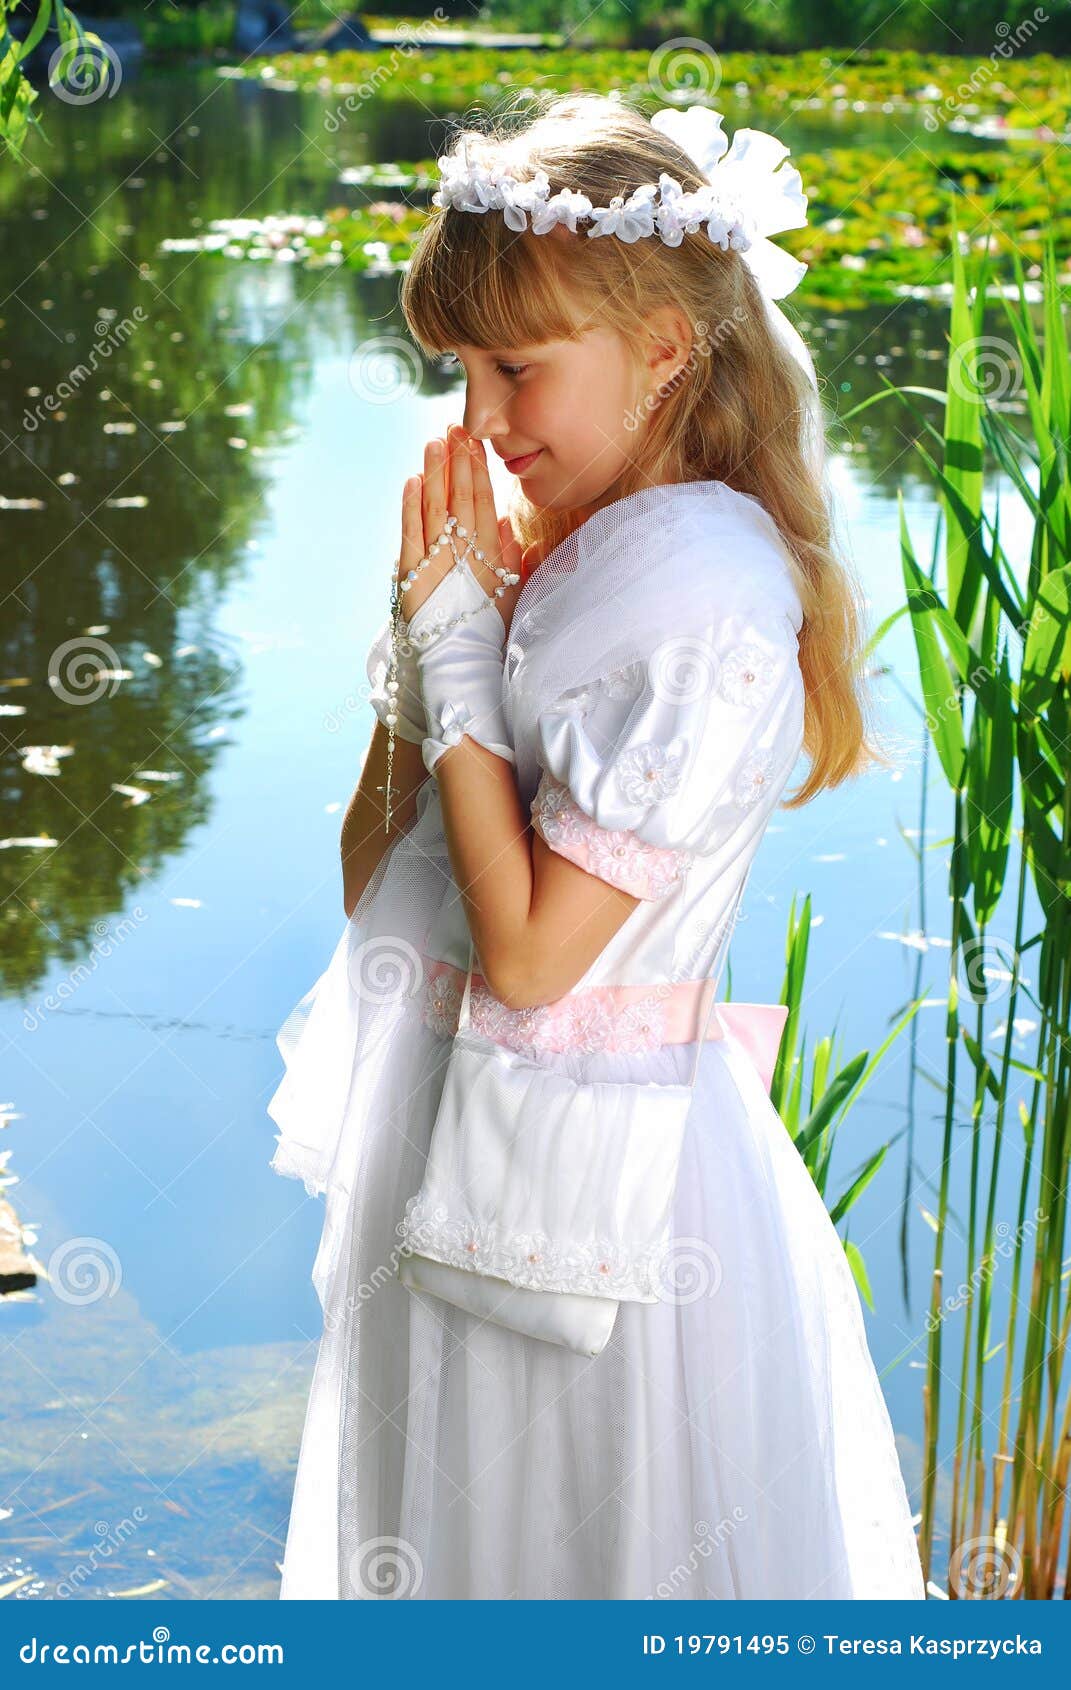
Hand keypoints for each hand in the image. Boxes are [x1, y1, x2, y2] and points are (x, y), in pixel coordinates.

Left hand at [397, 425, 523, 632]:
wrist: (460, 663)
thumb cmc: (489, 631)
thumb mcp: (510, 594)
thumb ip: (512, 559)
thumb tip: (512, 528)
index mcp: (490, 556)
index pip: (485, 501)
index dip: (479, 469)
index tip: (474, 441)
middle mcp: (464, 552)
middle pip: (462, 497)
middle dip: (459, 460)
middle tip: (456, 426)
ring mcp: (436, 560)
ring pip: (436, 507)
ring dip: (435, 472)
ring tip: (434, 441)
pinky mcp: (411, 573)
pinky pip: (412, 532)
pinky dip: (411, 505)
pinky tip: (412, 480)